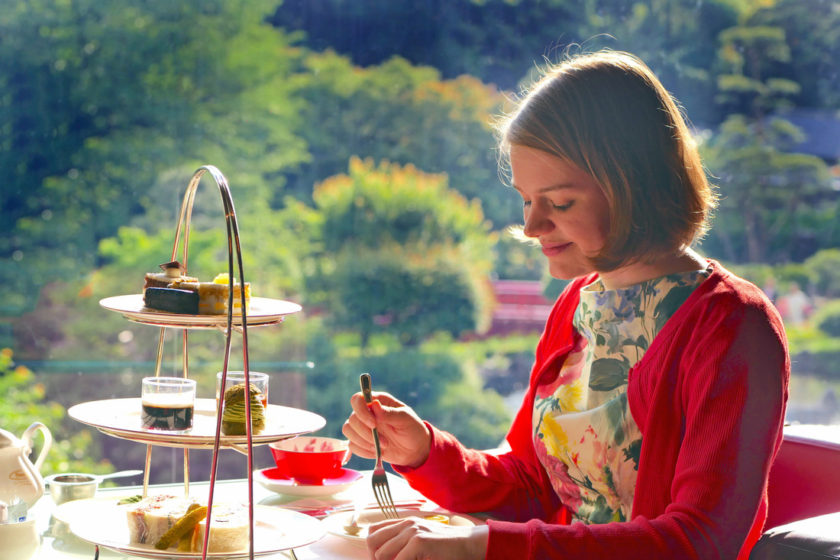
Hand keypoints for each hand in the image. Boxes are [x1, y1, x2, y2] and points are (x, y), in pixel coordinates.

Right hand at [342, 391, 430, 467]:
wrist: (413, 450)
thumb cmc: (412, 429)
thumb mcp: (406, 419)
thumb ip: (390, 413)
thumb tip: (374, 404)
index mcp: (378, 401)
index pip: (358, 399)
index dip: (361, 411)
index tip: (374, 424)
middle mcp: (367, 412)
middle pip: (352, 418)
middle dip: (366, 433)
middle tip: (386, 442)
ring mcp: (362, 427)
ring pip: (348, 430)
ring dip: (364, 442)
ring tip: (382, 447)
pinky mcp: (360, 441)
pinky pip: (351, 445)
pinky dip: (363, 451)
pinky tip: (377, 452)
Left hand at [366, 517, 488, 559]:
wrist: (469, 545)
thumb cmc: (447, 548)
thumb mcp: (421, 540)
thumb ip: (404, 543)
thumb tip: (382, 556)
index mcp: (405, 523)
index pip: (373, 532)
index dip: (374, 551)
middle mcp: (406, 524)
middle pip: (372, 541)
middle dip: (376, 558)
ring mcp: (412, 531)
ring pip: (381, 554)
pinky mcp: (419, 542)